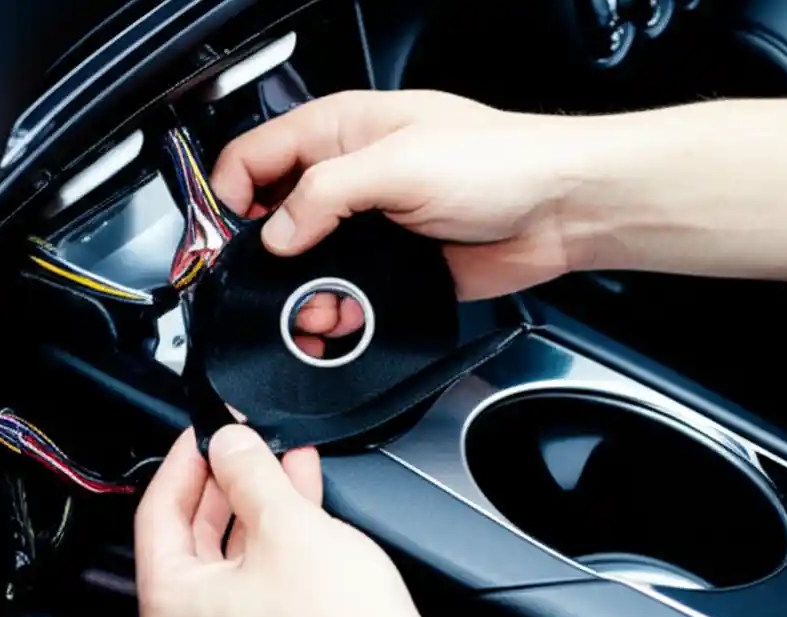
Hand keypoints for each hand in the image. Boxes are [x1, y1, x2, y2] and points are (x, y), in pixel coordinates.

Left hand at [135, 426, 531, 616]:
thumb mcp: (288, 527)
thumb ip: (250, 473)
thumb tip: (229, 443)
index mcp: (173, 605)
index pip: (157, 510)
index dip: (186, 459)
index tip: (208, 428)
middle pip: (195, 534)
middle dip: (228, 479)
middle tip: (248, 441)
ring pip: (236, 557)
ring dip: (261, 504)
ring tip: (288, 460)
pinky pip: (266, 581)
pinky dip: (283, 540)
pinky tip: (309, 506)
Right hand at [211, 89, 594, 312]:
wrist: (562, 211)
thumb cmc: (502, 162)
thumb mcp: (398, 165)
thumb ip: (325, 195)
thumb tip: (276, 232)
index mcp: (343, 130)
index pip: (256, 154)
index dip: (230, 192)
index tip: (223, 235)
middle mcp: (351, 176)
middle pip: (274, 214)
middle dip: (262, 252)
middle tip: (262, 279)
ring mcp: (372, 223)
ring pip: (307, 261)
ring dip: (300, 288)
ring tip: (310, 304)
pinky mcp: (394, 266)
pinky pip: (347, 292)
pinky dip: (337, 310)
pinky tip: (344, 315)